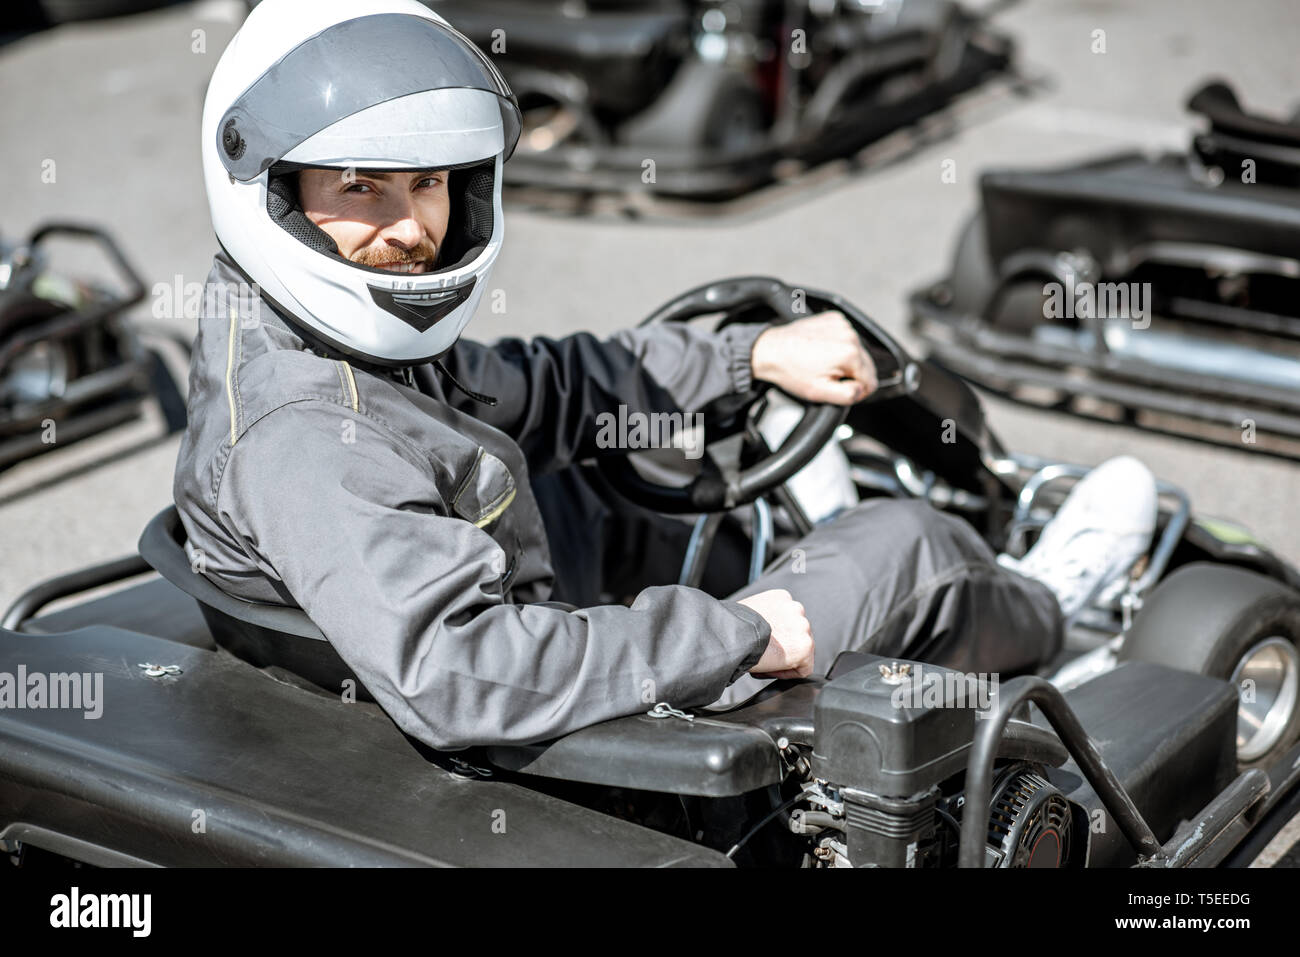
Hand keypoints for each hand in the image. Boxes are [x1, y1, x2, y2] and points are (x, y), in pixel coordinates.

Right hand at [739, 589, 814, 678]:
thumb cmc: (731, 627)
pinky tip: (771, 668)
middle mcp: (795, 608)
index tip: (763, 645)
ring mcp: (803, 626)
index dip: (775, 638)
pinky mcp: (805, 646)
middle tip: (764, 656)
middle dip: (783, 648)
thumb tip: (766, 635)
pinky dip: (788, 673)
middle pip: (797, 636)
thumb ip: (764, 619)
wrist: (732, 635)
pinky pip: (804, 668)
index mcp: (782, 598)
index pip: (788, 622)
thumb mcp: (749, 613)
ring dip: (785, 660)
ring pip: (801, 652)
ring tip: (765, 661)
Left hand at [750, 310, 876, 404]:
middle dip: (851, 375)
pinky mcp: (834, 318)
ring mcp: (842, 324)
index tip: (840, 389)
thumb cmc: (791, 370)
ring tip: (822, 364)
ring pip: (857, 351)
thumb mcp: (820, 392)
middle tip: (828, 377)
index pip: (870, 381)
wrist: (771, 351)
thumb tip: (862, 390)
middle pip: (865, 365)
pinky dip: (838, 345)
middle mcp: (849, 335)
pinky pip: (846, 338)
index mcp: (850, 354)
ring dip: (845, 360)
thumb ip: (849, 395)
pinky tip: (822, 352)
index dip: (856, 390)